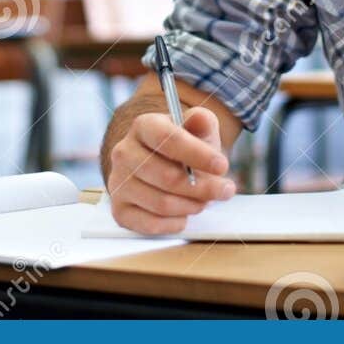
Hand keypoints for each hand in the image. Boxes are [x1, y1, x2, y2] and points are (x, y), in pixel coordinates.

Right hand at [106, 107, 235, 233]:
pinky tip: (184, 213)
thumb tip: (199, 118)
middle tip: (224, 190)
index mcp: (143, 126)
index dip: (196, 154)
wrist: (167, 166)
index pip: (166, 139)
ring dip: (192, 206)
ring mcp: (118, 183)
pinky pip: (151, 224)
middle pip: (167, 177)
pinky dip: (175, 223)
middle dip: (203, 187)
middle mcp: (124, 153)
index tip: (222, 166)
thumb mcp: (199, 129)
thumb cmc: (186, 148)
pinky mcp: (119, 210)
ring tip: (204, 200)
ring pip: (162, 203)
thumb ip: (201, 121)